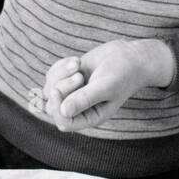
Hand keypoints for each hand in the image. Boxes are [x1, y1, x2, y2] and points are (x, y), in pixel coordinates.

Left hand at [42, 40, 175, 131]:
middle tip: (79, 75)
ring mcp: (73, 93)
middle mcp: (80, 108)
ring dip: (60, 73)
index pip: (64, 122)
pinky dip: (60, 66)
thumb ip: (85, 99)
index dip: (56, 108)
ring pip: (49, 88)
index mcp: (91, 117)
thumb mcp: (105, 86)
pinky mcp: (68, 78)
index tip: (58, 89)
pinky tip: (77, 60)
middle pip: (52, 105)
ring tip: (78, 64)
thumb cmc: (123, 73)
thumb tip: (63, 111)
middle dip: (61, 86)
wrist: (129, 56)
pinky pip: (51, 75)